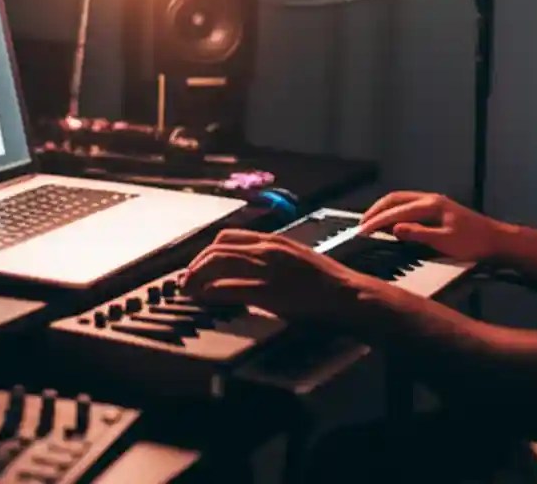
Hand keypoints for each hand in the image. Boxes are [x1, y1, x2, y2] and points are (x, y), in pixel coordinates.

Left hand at [180, 229, 376, 323]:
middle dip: (196, 264)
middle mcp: (269, 249)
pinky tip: (206, 299)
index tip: (197, 267)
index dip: (207, 252)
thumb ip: (273, 261)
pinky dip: (213, 292)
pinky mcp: (270, 291)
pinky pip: (231, 288)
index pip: (229, 237)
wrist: (350, 296)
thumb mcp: (298, 261)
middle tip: (186, 281)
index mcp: (275, 241)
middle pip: (218, 248)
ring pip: (219, 264)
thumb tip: (250, 271)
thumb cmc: (329, 284)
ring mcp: (269, 269)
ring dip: (198, 277)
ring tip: (189, 291)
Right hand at [358, 191, 509, 262]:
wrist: (496, 240)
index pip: (396, 211)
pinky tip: (391, 222)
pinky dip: (394, 211)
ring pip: (400, 199)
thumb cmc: (473, 243)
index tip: (361, 232)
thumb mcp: (445, 242)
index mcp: (431, 205)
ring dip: (384, 209)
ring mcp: (434, 201)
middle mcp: (430, 199)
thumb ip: (419, 234)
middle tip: (361, 225)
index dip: (377, 222)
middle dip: (375, 211)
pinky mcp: (437, 207)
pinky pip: (408, 204)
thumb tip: (394, 229)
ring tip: (371, 223)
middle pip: (394, 199)